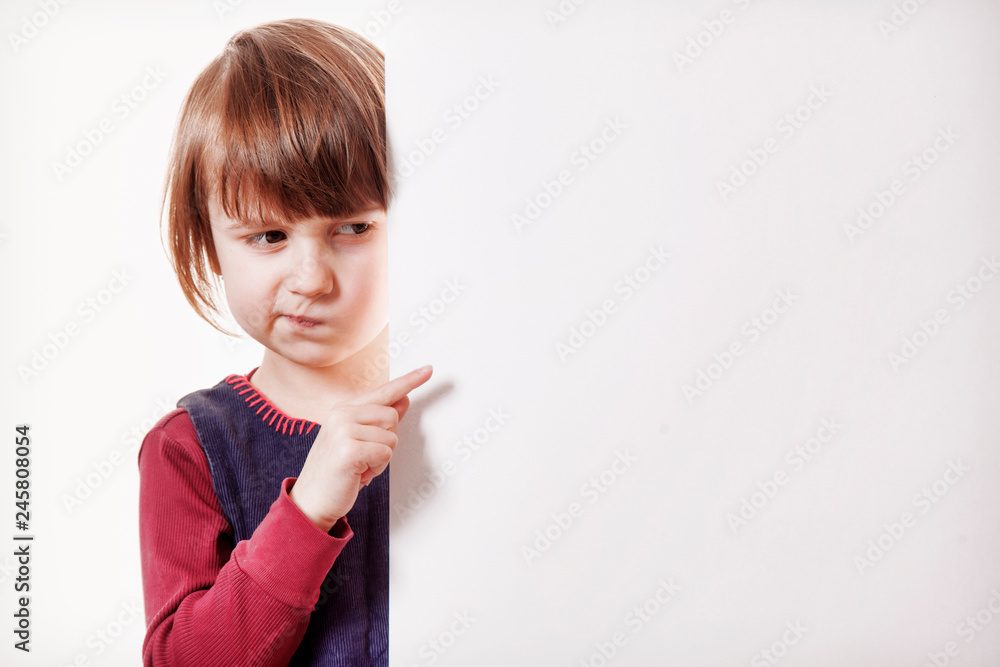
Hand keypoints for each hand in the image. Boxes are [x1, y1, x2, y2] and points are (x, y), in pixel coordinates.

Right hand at [289, 365, 431, 532]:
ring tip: (359, 466)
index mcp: (344, 409)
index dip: (409, 381)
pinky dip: (376, 468)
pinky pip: (385, 453)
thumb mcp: (358, 440)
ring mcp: (343, 429)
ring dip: (381, 458)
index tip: (428, 370)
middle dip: (386, 441)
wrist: (310, 501)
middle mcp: (342, 414)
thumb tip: (404, 400)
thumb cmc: (336, 471)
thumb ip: (380, 420)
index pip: (383, 391)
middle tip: (364, 457)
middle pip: (393, 416)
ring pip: (391, 437)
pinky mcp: (349, 449)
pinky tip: (358, 473)